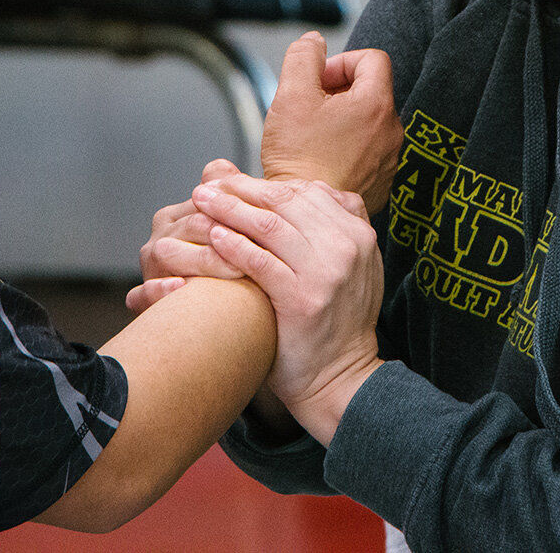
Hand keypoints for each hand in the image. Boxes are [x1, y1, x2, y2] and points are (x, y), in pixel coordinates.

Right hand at [127, 158, 249, 314]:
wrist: (227, 310)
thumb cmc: (235, 261)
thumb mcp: (237, 227)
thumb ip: (232, 194)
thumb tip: (221, 167)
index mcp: (177, 215)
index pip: (206, 203)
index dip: (237, 212)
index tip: (268, 221)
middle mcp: (161, 236)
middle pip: (193, 226)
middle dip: (228, 237)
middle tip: (261, 251)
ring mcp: (151, 266)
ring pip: (168, 255)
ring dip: (204, 262)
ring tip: (237, 270)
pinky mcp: (144, 297)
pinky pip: (141, 294)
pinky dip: (158, 290)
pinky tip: (180, 288)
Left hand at [128, 157, 370, 314]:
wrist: (341, 377)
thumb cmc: (335, 320)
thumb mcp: (347, 266)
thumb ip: (327, 225)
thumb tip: (297, 184)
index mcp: (359, 232)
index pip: (305, 191)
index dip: (264, 183)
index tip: (232, 181)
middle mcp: (347, 246)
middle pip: (285, 202)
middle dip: (240, 189)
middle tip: (207, 185)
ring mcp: (327, 271)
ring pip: (270, 226)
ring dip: (229, 210)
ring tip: (200, 202)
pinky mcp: (303, 298)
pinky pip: (261, 261)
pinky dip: (234, 245)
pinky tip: (212, 237)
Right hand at [260, 31, 401, 214]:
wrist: (306, 215)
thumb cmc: (299, 160)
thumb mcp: (291, 95)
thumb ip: (303, 57)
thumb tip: (314, 41)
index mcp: (377, 103)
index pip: (372, 58)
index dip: (341, 61)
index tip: (318, 81)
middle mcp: (392, 131)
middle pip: (370, 90)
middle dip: (338, 92)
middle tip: (308, 109)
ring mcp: (390, 159)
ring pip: (368, 122)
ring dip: (342, 121)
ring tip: (313, 137)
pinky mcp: (382, 182)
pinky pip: (369, 152)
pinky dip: (348, 149)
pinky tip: (323, 160)